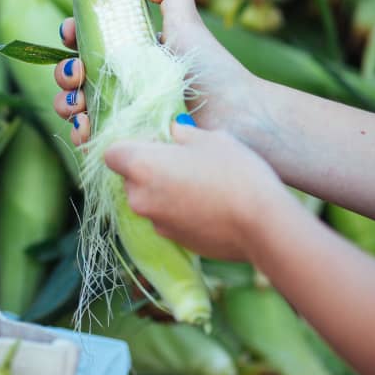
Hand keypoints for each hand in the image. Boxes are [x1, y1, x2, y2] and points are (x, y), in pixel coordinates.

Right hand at [53, 0, 257, 145]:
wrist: (234, 117)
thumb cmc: (212, 70)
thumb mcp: (189, 23)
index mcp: (132, 54)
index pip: (90, 41)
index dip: (73, 35)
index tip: (70, 32)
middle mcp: (123, 83)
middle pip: (75, 75)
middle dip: (64, 71)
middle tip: (77, 70)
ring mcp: (121, 114)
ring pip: (75, 107)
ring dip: (65, 102)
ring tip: (77, 102)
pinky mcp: (125, 142)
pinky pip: (90, 137)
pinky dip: (79, 131)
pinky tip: (86, 127)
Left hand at [105, 118, 284, 261]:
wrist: (262, 225)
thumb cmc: (235, 172)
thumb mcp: (211, 138)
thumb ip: (182, 134)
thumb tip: (172, 133)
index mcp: (141, 166)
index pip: (112, 153)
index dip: (132, 145)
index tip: (158, 142)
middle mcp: (139, 198)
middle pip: (131, 178)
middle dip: (150, 168)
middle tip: (185, 161)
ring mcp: (156, 223)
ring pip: (150, 199)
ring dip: (166, 190)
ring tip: (203, 184)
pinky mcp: (174, 241)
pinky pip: (168, 218)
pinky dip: (180, 210)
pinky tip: (210, 205)